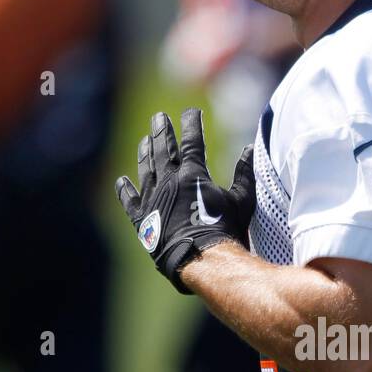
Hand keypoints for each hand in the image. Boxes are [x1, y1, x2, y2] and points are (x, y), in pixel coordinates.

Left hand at [116, 108, 254, 292]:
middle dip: (162, 130)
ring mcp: (153, 199)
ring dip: (145, 152)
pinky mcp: (142, 219)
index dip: (191, 123)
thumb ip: (244, 174)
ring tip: (145, 140)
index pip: (192, 141)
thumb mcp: (242, 201)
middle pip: (163, 148)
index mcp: (193, 174)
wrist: (201, 259)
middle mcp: (169, 181)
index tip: (191, 112)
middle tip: (159, 117)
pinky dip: (126, 190)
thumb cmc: (225, 230)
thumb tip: (249, 149)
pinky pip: (130, 200)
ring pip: (146, 168)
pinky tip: (123, 180)